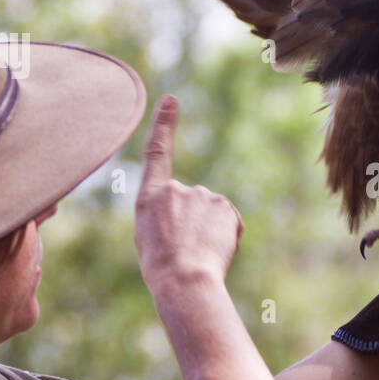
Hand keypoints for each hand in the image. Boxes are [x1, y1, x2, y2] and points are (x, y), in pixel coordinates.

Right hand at [134, 95, 243, 287]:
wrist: (183, 279)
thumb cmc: (162, 268)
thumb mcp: (151, 238)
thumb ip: (169, 216)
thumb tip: (194, 214)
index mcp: (150, 197)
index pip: (157, 152)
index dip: (165, 125)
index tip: (171, 101)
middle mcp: (177, 189)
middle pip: (191, 204)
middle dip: (193, 225)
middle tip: (185, 251)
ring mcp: (203, 195)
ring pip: (211, 215)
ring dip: (208, 232)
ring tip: (198, 253)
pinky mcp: (225, 206)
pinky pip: (228, 223)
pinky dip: (225, 237)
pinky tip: (215, 251)